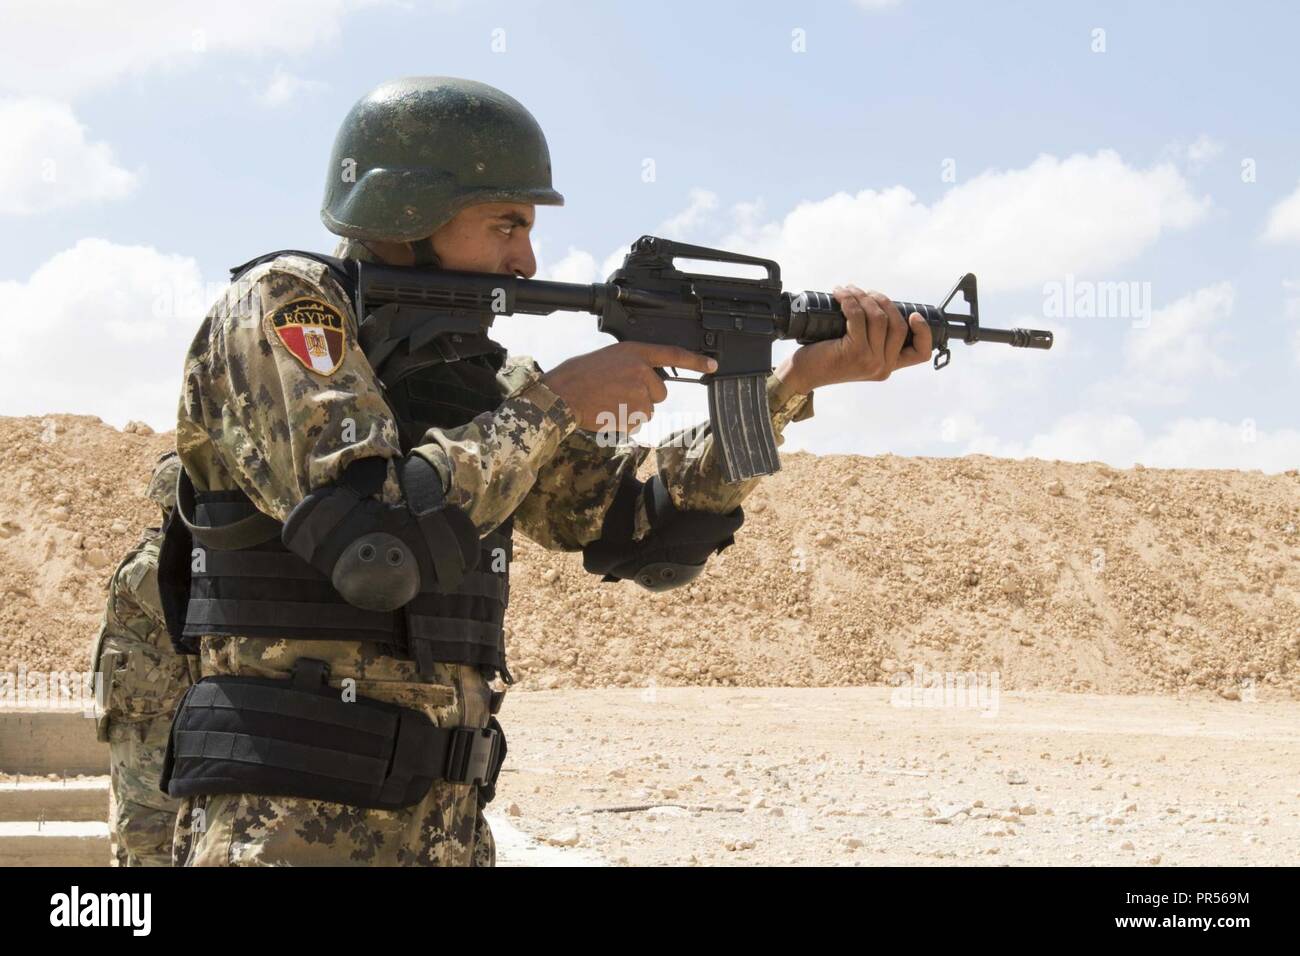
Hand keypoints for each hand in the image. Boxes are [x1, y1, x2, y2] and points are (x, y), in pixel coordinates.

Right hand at [540, 342, 716, 431]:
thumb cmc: (580, 376)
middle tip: (617, 391)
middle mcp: (641, 371)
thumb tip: (649, 380)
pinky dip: (624, 421)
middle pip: (659, 392)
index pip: (674, 354)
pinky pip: (636, 423)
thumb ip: (634, 364)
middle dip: (644, 396)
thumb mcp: (610, 358)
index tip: (712, 365)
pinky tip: (607, 411)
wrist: (562, 395)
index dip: (696, 360)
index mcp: (635, 352)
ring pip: (647, 410)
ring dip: (631, 410)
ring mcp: (639, 394)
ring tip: (608, 401)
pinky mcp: (634, 414)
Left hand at [776, 284, 932, 392]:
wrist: (803, 374)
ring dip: (864, 297)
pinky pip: (858, 316)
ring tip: (849, 290)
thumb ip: (874, 338)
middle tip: (866, 293)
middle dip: (884, 302)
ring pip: (879, 318)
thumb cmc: (827, 358)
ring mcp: (870, 361)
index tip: (913, 316)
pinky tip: (840, 294)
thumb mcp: (857, 351)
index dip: (924, 332)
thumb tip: (879, 304)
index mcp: (888, 366)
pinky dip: (849, 300)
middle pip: (899, 325)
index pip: (921, 353)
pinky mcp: (854, 352)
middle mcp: (883, 366)